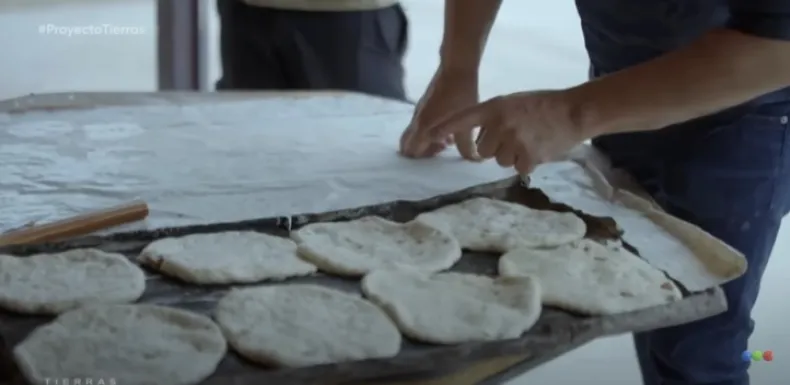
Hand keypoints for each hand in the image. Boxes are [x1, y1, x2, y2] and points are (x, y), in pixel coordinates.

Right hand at [400, 66, 480, 159]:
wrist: (457, 68)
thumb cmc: (462, 95)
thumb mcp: (467, 124)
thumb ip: (466, 146)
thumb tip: (472, 160)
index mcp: (423, 127)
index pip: (410, 151)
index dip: (421, 159)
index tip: (438, 157)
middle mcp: (416, 121)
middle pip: (408, 145)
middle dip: (420, 153)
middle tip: (440, 152)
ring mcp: (418, 112)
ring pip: (415, 135)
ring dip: (427, 142)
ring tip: (448, 142)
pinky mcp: (423, 106)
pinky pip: (420, 126)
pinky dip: (429, 133)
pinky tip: (449, 130)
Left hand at [417, 90, 589, 173]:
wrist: (572, 112)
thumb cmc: (541, 105)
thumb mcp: (512, 102)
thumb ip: (493, 117)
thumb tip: (480, 140)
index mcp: (495, 107)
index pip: (464, 119)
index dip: (446, 127)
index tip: (428, 134)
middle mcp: (501, 124)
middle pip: (482, 150)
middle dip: (494, 147)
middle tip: (514, 136)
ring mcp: (514, 141)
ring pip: (498, 161)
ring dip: (510, 156)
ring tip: (527, 141)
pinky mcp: (528, 157)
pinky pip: (516, 169)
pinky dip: (525, 163)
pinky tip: (536, 149)